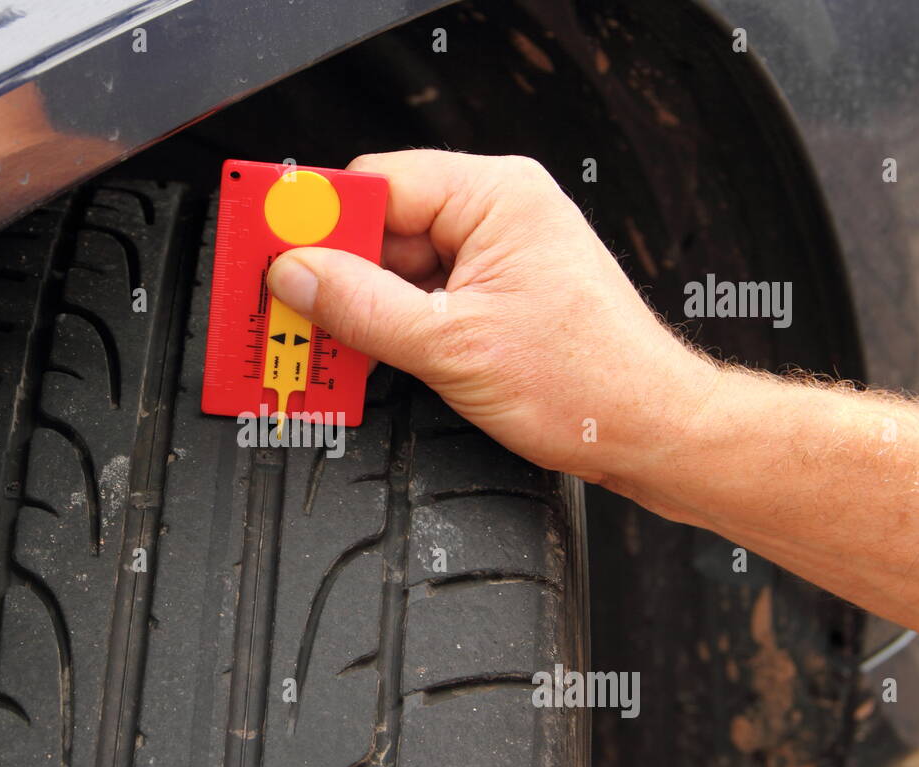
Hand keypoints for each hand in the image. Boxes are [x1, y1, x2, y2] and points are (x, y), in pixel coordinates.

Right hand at [266, 149, 718, 489]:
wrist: (647, 430)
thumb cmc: (587, 381)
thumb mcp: (450, 346)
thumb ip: (361, 306)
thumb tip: (296, 273)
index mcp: (496, 196)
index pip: (379, 184)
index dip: (320, 220)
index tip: (271, 249)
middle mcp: (497, 213)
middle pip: (382, 226)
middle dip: (333, 270)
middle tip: (285, 305)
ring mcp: (497, 256)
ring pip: (397, 266)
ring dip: (359, 304)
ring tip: (320, 341)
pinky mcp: (495, 295)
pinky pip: (421, 295)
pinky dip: (388, 323)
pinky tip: (361, 351)